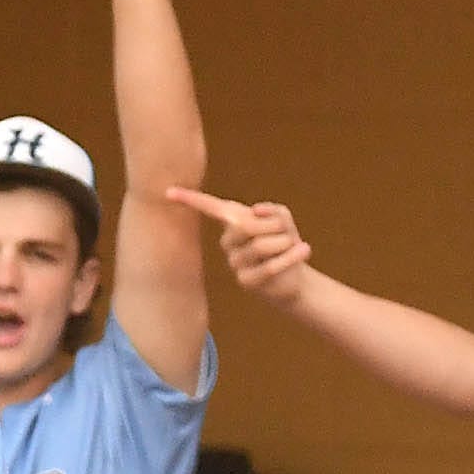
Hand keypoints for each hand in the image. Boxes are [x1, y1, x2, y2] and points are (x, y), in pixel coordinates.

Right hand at [169, 188, 313, 306]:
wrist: (295, 276)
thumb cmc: (285, 243)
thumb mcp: (284, 220)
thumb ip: (272, 212)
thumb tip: (255, 211)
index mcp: (233, 222)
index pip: (210, 208)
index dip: (190, 200)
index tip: (168, 192)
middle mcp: (228, 242)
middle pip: (246, 225)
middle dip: (275, 227)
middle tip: (289, 234)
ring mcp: (234, 263)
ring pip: (261, 245)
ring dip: (286, 243)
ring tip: (295, 246)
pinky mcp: (246, 281)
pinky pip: (269, 266)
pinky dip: (291, 257)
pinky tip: (304, 250)